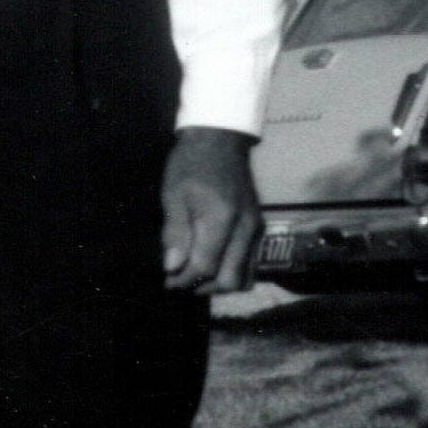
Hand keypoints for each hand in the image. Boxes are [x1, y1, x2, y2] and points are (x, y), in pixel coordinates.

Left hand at [161, 126, 260, 293]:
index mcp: (222, 218)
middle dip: (202, 286)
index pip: (206, 266)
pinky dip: (232, 272)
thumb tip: (172, 268)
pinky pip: (250, 265)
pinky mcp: (259, 229)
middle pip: (230, 279)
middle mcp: (246, 228)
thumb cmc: (190, 164)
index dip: (185, 279)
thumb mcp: (173, 194)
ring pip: (245, 277)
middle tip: (180, 280)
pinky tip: (212, 265)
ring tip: (195, 276)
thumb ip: (175, 233)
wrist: (220, 141)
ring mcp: (256, 229)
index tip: (168, 280)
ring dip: (219, 284)